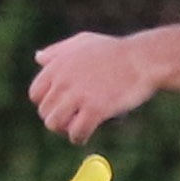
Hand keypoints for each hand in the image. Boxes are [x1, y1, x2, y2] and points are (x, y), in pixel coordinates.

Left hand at [29, 32, 158, 143]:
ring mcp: (78, 95)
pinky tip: (85, 135)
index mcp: (57, 66)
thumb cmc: (115, 51)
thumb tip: (38, 57)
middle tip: (74, 119)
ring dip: (65, 129)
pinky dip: (79, 137)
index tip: (62, 106)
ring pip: (54, 124)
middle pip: (45, 111)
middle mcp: (63, 81)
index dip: (47, 103)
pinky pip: (76, 133)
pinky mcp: (95, 109)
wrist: (144, 59)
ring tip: (78, 127)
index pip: (35, 94)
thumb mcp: (83, 42)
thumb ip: (59, 51)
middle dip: (57, 117)